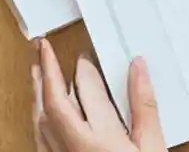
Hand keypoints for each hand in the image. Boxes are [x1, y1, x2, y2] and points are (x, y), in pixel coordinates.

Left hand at [33, 39, 166, 151]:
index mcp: (100, 139)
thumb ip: (144, 107)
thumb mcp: (152, 148)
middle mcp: (74, 147)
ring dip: (38, 91)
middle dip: (48, 71)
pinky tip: (40, 111)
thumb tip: (138, 68)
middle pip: (53, 101)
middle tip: (44, 47)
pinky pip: (38, 138)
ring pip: (40, 120)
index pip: (87, 90)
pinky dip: (38, 117)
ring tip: (36, 70)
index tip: (85, 55)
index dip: (84, 68)